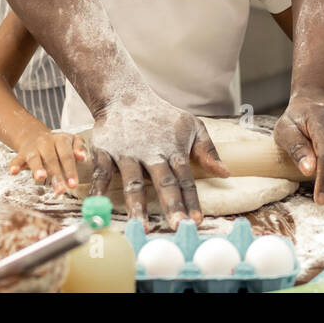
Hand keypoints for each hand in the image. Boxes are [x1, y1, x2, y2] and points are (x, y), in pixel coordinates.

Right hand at [8, 130, 88, 194]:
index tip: (73, 184)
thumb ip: (79, 147)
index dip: (70, 170)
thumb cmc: (57, 144)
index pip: (66, 156)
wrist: (34, 134)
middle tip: (60, 190)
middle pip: (52, 159)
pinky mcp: (22, 154)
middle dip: (56, 175)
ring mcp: (33, 148)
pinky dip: (15, 165)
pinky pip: (17, 159)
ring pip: (35, 158)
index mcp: (61, 140)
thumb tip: (82, 157)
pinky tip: (13, 172)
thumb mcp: (71, 141)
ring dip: (37, 168)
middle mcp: (46, 143)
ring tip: (40, 177)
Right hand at [88, 89, 227, 231]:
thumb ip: (208, 150)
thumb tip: (225, 173)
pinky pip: (102, 173)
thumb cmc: (161, 115)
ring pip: (133, 182)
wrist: (124, 95)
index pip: (185, 179)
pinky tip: (98, 205)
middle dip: (172, 205)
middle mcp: (151, 153)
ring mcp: (127, 153)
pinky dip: (98, 189)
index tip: (197, 221)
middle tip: (177, 227)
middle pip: (163, 182)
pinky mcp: (105, 151)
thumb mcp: (191, 125)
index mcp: (173, 150)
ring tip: (139, 225)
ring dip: (136, 204)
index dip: (191, 200)